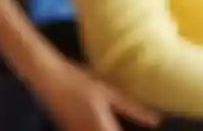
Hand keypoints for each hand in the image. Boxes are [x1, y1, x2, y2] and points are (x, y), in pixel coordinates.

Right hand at [28, 54, 159, 130]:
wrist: (46, 76)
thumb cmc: (79, 80)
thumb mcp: (109, 91)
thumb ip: (132, 108)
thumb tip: (156, 120)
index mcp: (102, 129)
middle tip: (118, 125)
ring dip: (106, 130)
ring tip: (110, 125)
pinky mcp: (68, 130)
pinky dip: (93, 130)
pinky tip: (98, 125)